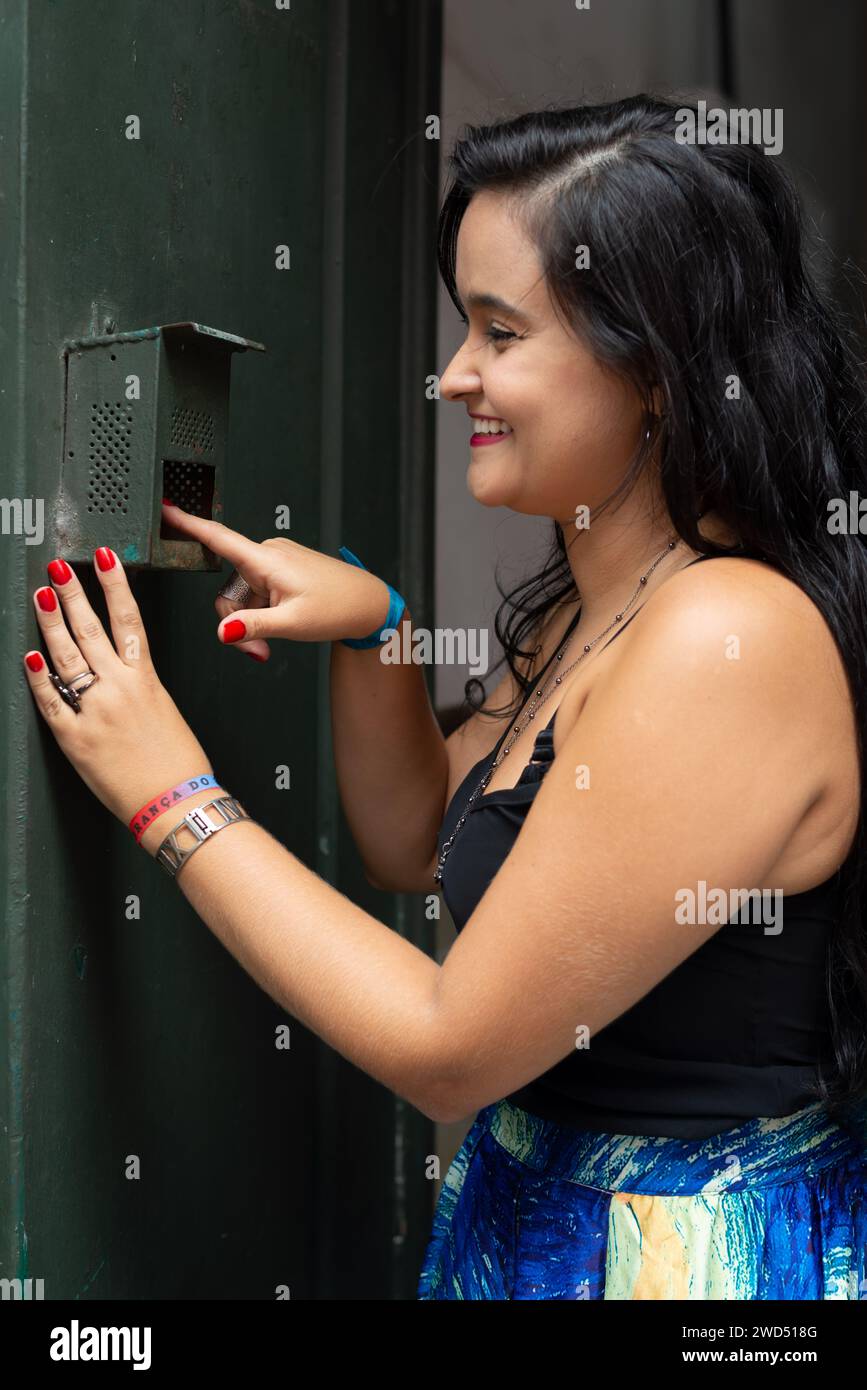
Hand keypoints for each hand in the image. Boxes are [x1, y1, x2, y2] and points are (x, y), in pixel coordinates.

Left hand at [23, 550, 215, 831]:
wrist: (177, 803)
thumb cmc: (179, 766)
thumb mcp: (167, 714)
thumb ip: (141, 691)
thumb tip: (122, 677)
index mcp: (146, 680)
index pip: (128, 618)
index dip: (114, 583)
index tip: (104, 558)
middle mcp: (120, 688)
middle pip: (91, 628)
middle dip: (72, 592)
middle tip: (57, 567)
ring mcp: (95, 711)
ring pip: (67, 655)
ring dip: (51, 621)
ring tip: (41, 595)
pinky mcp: (75, 738)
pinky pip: (50, 701)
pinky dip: (38, 677)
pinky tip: (29, 657)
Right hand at [161, 500, 394, 661]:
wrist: (368, 605)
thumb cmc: (339, 608)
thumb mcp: (293, 623)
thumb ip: (254, 626)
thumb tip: (224, 631)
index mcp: (267, 560)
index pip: (218, 538)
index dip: (187, 524)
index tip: (163, 508)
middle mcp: (268, 555)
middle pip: (227, 589)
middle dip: (237, 622)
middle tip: (257, 649)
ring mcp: (275, 562)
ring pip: (241, 596)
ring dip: (251, 623)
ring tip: (272, 643)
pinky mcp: (281, 570)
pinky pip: (256, 594)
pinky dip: (261, 615)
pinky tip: (279, 627)